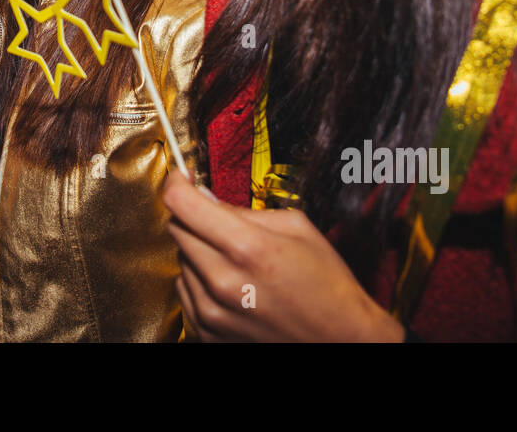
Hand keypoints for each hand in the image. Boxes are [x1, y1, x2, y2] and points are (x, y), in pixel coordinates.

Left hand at [162, 169, 405, 341]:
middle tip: (218, 219)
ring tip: (236, 260)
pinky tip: (231, 284)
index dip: (177, 182)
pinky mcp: (208, 332)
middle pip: (177, 229)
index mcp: (247, 248)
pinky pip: (185, 291)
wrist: (340, 339)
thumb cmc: (325, 284)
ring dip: (199, 251)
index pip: (182, 204)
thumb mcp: (295, 227)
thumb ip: (244, 210)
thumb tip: (204, 196)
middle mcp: (223, 281)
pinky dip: (200, 281)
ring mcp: (212, 311)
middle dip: (193, 216)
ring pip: (181, 260)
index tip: (183, 177)